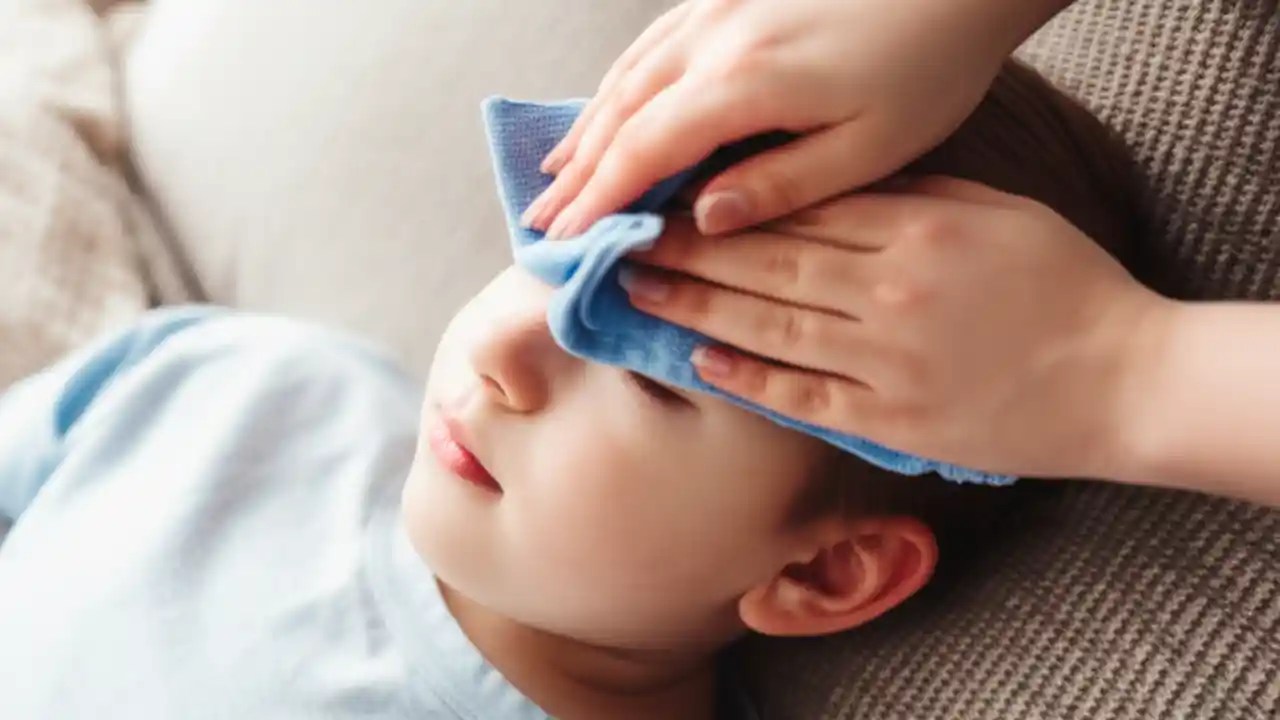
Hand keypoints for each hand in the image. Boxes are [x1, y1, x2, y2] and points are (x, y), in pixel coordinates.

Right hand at [525, 0, 1067, 238]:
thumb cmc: (930, 64)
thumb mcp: (870, 146)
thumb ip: (782, 185)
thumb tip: (705, 218)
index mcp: (746, 83)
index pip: (646, 149)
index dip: (600, 199)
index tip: (565, 242)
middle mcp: (716, 39)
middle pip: (622, 111)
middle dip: (578, 172)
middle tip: (541, 222)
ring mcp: (719, 8)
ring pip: (630, 73)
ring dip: (588, 126)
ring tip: (557, 174)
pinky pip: (653, 44)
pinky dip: (620, 84)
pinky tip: (611, 106)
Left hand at [620, 177, 1171, 478]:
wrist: (1123, 378)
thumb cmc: (1064, 286)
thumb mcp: (995, 211)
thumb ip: (911, 198)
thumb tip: (828, 187)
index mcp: (917, 231)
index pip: (799, 214)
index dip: (726, 210)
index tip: (672, 204)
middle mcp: (892, 293)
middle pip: (768, 267)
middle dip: (688, 254)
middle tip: (626, 244)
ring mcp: (889, 362)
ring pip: (771, 328)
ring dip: (696, 310)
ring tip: (640, 295)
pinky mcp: (893, 422)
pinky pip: (805, 399)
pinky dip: (749, 381)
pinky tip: (700, 363)